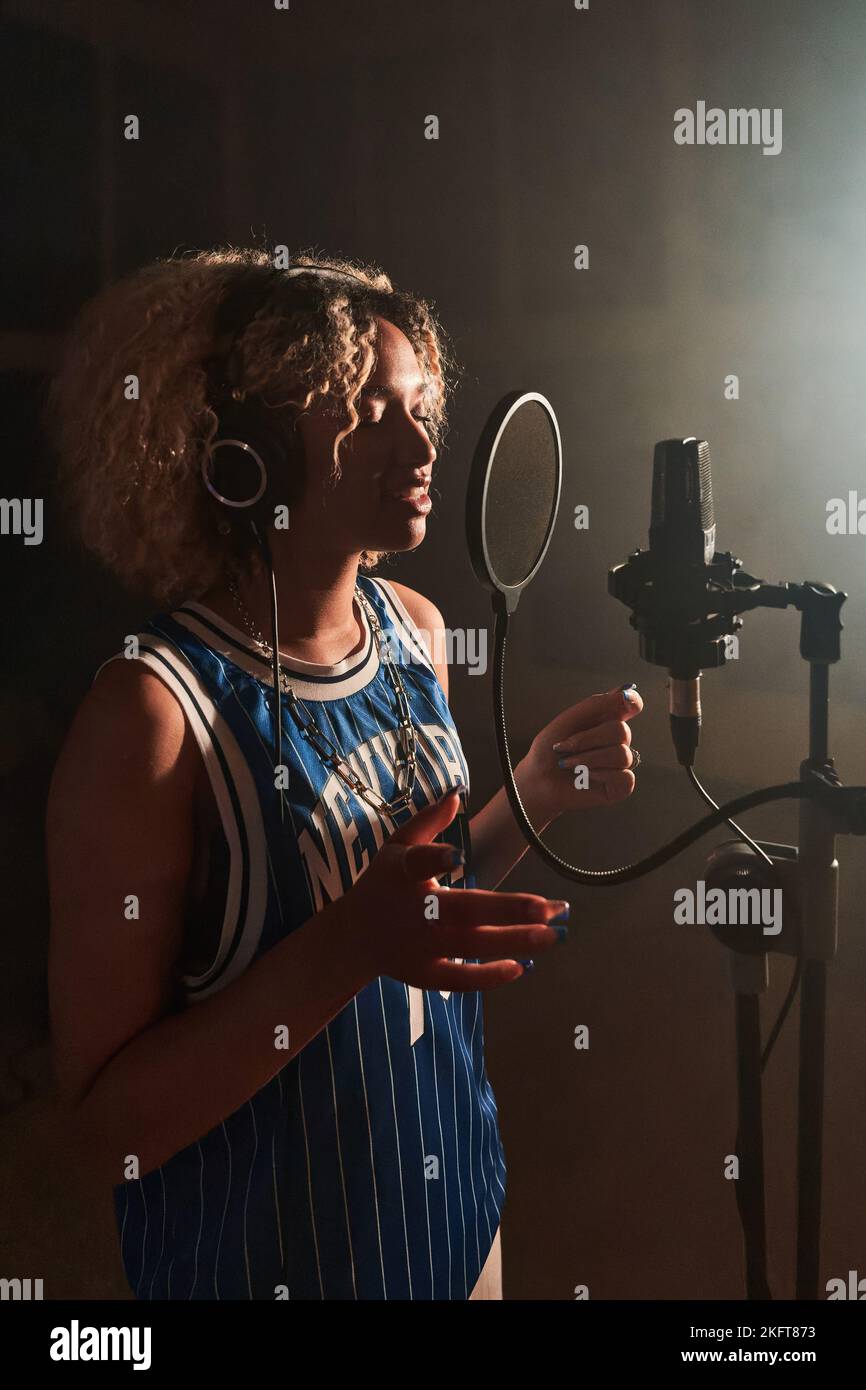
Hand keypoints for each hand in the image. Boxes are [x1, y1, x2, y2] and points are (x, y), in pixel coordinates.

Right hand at [341, 789, 568, 991]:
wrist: (352, 937)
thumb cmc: (383, 882)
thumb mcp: (396, 845)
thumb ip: (427, 821)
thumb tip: (458, 793)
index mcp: (402, 873)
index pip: (418, 863)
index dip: (437, 858)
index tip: (461, 855)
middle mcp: (413, 911)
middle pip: (463, 912)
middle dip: (508, 911)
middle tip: (551, 908)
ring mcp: (418, 946)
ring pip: (471, 946)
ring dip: (515, 942)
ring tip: (555, 934)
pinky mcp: (423, 974)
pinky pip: (459, 979)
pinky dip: (489, 976)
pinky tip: (524, 966)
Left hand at [518, 684, 644, 822]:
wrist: (537, 780)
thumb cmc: (549, 751)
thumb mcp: (569, 721)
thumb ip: (597, 704)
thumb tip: (626, 692)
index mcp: (606, 720)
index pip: (632, 705)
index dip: (633, 701)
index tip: (625, 698)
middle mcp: (617, 741)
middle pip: (622, 731)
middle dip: (588, 739)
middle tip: (565, 747)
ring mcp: (621, 764)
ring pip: (621, 755)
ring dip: (588, 759)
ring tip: (568, 764)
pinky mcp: (621, 786)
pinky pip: (625, 776)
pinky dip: (599, 776)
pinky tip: (585, 778)